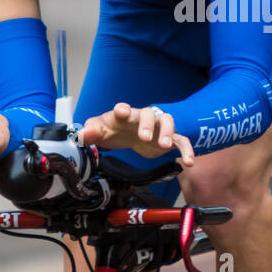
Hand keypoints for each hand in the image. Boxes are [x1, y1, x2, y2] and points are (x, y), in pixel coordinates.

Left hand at [79, 102, 195, 166]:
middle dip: (148, 124)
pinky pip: (181, 141)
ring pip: (168, 122)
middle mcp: (143, 117)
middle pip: (149, 114)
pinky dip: (187, 150)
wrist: (129, 134)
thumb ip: (91, 132)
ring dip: (168, 133)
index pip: (124, 109)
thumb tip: (82, 134)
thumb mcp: (101, 132)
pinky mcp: (169, 138)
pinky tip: (188, 162)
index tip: (121, 112)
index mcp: (125, 115)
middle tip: (145, 137)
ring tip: (165, 146)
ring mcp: (158, 126)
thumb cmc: (114, 129)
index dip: (123, 109)